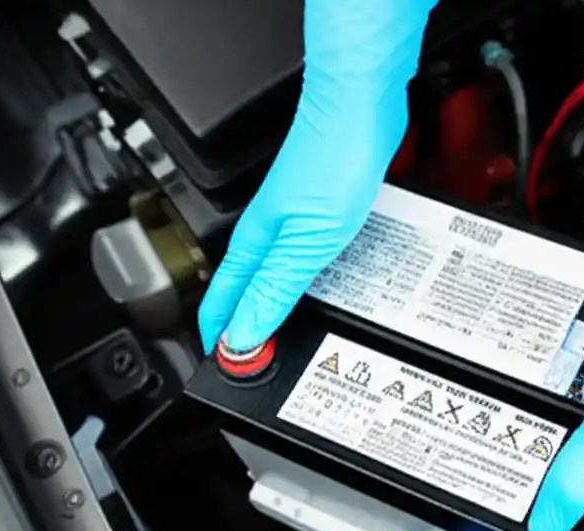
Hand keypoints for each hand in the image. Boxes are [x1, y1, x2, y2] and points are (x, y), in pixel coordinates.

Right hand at [198, 0, 436, 352]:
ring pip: (273, 275)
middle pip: (245, 292)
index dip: (222, 340)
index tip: (226, 371)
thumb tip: (243, 337)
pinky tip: (324, 291)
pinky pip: (304, 256)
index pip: (222, 303)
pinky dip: (305, 283)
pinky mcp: (320, 209)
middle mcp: (268, 232)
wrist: (361, 107)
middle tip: (257, 366)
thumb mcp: (306, 242)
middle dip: (247, 331)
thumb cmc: (334, 159)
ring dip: (274, 308)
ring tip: (284, 340)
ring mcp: (294, 219)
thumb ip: (273, 290)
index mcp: (255, 244)